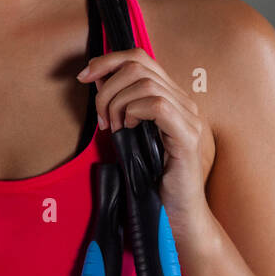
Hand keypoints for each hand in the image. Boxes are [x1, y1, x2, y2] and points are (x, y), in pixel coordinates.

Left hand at [77, 50, 212, 244]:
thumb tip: (97, 78)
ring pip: (145, 84)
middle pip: (140, 64)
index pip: (141, 58)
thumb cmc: (152, 181)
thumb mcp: (130, 136)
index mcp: (172, 99)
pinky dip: (134, 112)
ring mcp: (190, 119)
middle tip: (100, 117)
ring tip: (112, 128)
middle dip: (107, 86)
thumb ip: (120, 107)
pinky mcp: (188, 138)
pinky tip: (127, 130)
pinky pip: (158, 106)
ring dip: (117, 103)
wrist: (176, 217)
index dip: (108, 60)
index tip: (84, 76)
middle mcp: (185, 103)